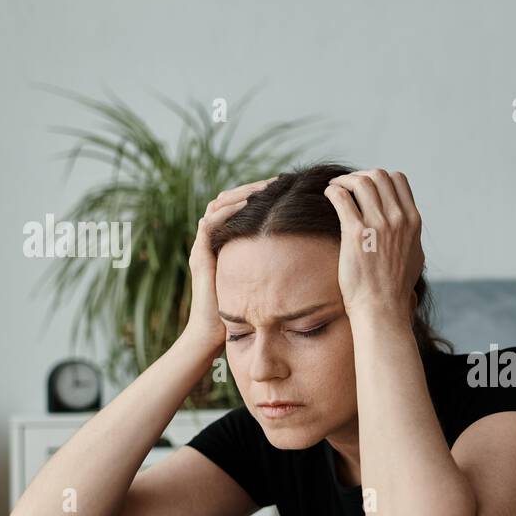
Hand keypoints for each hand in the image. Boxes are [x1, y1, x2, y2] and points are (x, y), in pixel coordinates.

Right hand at [183, 177, 275, 355]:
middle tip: (278, 180)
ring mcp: (205, 246)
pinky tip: (249, 206)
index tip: (287, 188)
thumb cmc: (248, 315)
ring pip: (219, 205)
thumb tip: (315, 254)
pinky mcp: (200, 255)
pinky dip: (229, 212)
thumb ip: (284, 265)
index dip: (263, 195)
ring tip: (265, 187)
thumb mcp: (270, 282)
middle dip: (254, 188)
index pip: (244, 207)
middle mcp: (216, 240)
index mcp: (232, 242)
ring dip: (242, 194)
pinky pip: (210, 223)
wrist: (216, 335)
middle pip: (230, 199)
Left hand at [323, 169, 424, 321]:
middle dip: (360, 176)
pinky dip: (333, 190)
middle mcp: (398, 219)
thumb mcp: (415, 256)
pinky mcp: (356, 233)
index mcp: (413, 222)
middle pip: (378, 176)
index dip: (380, 178)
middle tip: (347, 186)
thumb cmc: (395, 287)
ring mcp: (378, 225)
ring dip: (344, 181)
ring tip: (334, 188)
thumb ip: (410, 234)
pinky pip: (341, 197)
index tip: (366, 187)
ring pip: (360, 182)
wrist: (382, 308)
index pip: (398, 179)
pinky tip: (328, 196)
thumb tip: (405, 223)